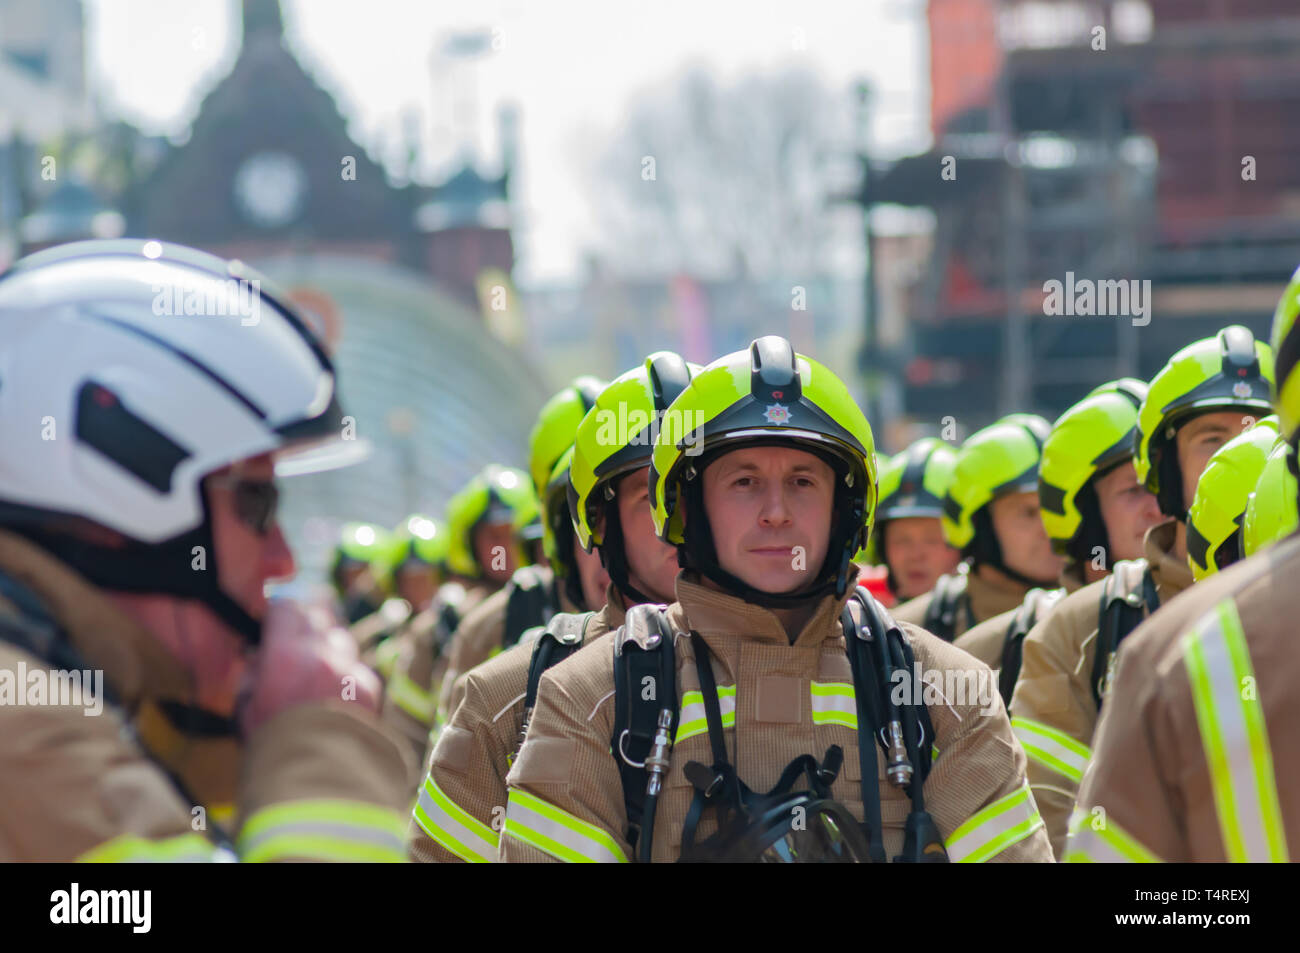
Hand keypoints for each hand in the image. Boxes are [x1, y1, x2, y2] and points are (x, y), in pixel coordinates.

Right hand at [238, 598, 382, 736]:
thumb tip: (259, 653)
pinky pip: (358, 669)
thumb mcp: (245, 708)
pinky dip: (347, 677)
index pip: (287, 607)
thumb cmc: (271, 749)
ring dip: (328, 648)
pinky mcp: (372, 688)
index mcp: (285, 655)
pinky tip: (335, 699)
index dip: (280, 610)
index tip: (275, 617)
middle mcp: (322, 654)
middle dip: (307, 619)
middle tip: (297, 634)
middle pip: (320, 612)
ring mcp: (352, 669)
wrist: (317, 785)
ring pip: (341, 640)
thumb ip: (253, 672)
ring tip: (314, 672)